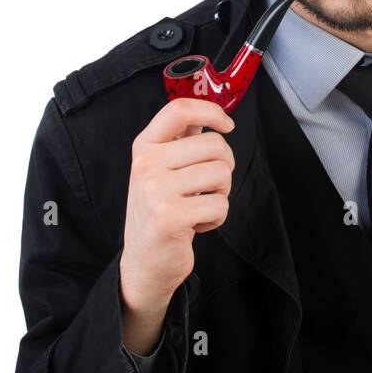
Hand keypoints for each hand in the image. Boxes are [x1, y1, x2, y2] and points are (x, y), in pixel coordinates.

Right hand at [119, 97, 236, 312]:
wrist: (144, 262)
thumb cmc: (160, 212)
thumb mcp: (163, 170)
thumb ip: (180, 142)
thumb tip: (205, 115)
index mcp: (144, 147)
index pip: (179, 110)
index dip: (211, 111)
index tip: (227, 125)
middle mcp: (146, 164)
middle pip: (215, 145)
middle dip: (225, 167)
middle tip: (208, 188)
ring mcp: (155, 189)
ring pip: (222, 173)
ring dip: (221, 194)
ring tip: (199, 206)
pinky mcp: (169, 216)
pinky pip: (220, 205)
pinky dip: (216, 218)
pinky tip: (196, 225)